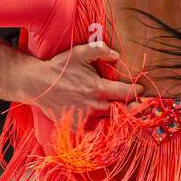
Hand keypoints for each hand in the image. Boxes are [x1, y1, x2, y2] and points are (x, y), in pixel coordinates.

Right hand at [26, 43, 143, 123]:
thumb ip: (100, 50)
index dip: (137, 92)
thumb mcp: (79, 53)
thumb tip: (117, 56)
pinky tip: (109, 122)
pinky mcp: (78, 127)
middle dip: (133, 108)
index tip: (142, 90)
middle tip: (141, 104)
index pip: (126, 93)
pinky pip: (97, 130)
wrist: (38, 85)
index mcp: (98, 89)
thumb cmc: (60, 67)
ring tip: (127, 113)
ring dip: (119, 117)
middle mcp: (95, 106)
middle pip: (123, 111)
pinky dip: (104, 126)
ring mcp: (86, 119)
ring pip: (111, 121)